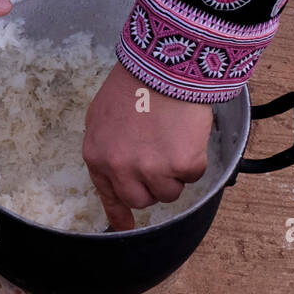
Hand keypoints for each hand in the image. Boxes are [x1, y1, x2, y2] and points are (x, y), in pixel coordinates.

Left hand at [82, 63, 213, 230]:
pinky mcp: (181, 163)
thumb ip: (106, 147)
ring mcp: (151, 168)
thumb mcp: (102, 116)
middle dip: (153, 186)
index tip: (127, 228)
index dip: (119, 214)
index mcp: (97, 155)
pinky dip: (195, 159)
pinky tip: (188, 135)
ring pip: (169, 193)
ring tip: (174, 141)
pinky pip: (194, 176)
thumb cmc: (134, 84)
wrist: (164, 65)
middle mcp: (120, 168)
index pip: (108, 195)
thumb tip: (113, 171)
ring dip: (175, 174)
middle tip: (162, 160)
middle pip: (141, 200)